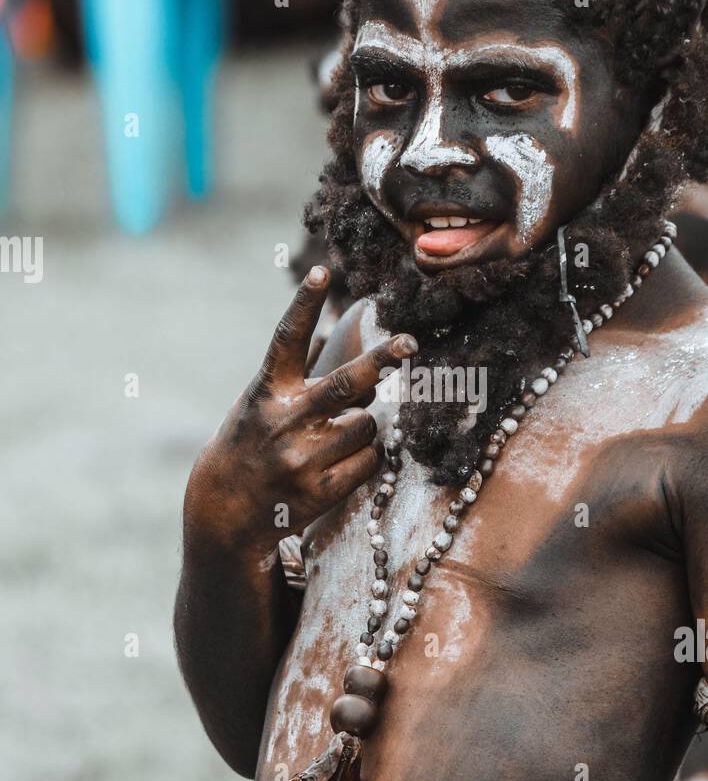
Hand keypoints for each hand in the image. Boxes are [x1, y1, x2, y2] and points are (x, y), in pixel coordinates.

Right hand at [185, 267, 415, 556]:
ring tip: (332, 439)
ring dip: (362, 425)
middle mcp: (286, 421)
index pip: (288, 339)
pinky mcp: (321, 492)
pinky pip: (370, 460)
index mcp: (269, 391)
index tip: (322, 270)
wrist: (225, 510)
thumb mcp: (262, 401)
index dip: (305, 303)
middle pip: (346, 384)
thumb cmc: (252, 442)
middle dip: (381, 361)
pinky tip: (337, 464)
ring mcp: (303, 458)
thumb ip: (299, 374)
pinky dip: (365, 457)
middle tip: (409, 342)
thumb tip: (345, 349)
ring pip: (366, 424)